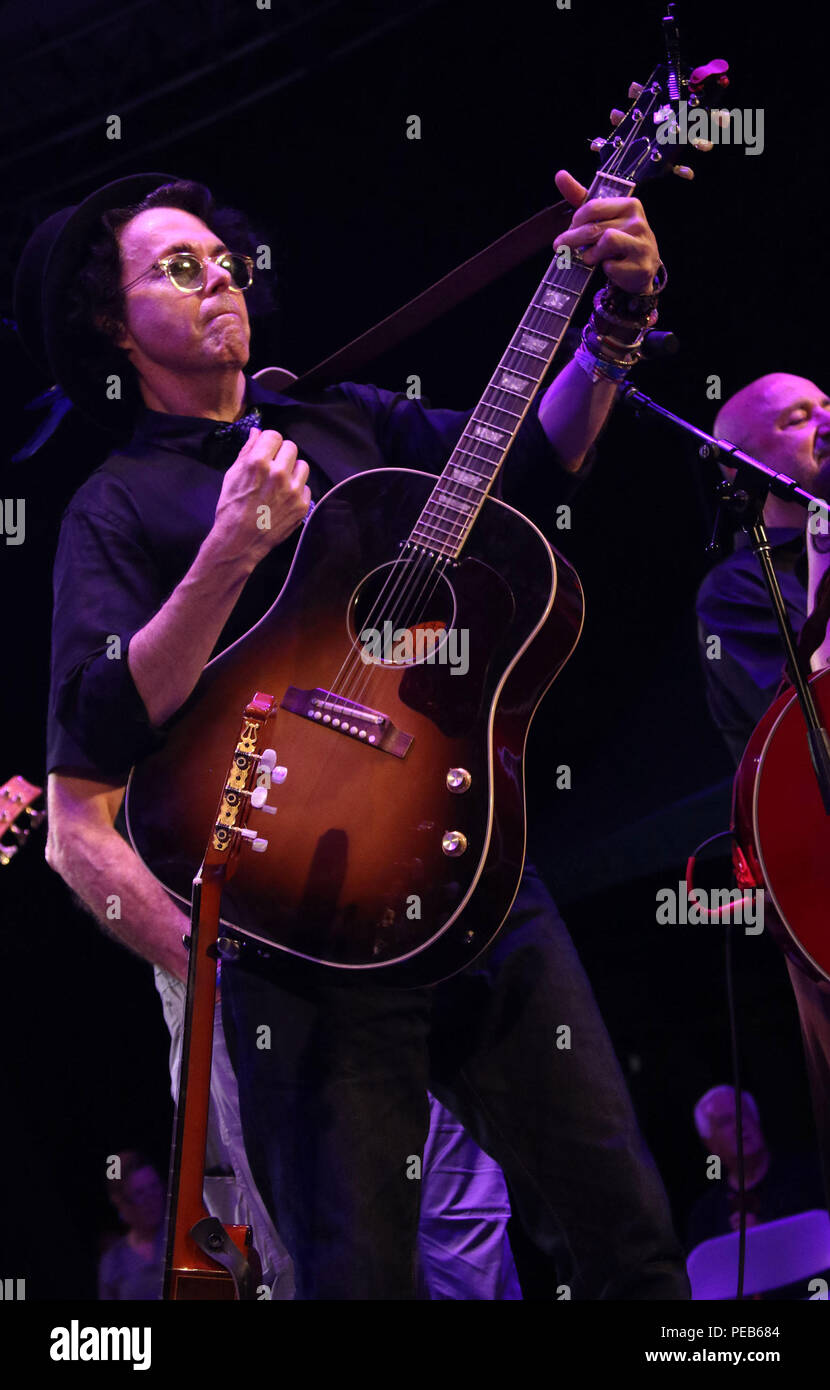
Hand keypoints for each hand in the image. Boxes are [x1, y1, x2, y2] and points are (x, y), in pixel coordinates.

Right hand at [211, 427, 311, 564]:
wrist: (239, 540)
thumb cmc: (231, 507)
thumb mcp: (232, 475)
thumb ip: (246, 451)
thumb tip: (257, 433)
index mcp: (258, 462)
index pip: (274, 435)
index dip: (269, 442)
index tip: (267, 450)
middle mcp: (278, 474)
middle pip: (291, 447)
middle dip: (281, 454)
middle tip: (273, 467)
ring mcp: (293, 491)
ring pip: (302, 465)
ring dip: (292, 470)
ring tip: (280, 482)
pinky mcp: (302, 506)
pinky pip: (306, 487)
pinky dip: (297, 490)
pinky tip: (284, 499)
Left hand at [552, 169, 660, 294]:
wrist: (643, 266)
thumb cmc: (619, 238)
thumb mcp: (603, 216)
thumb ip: (581, 197)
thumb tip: (560, 175)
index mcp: (629, 205)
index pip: (593, 207)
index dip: (576, 220)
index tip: (571, 227)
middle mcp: (638, 222)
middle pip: (594, 228)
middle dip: (572, 238)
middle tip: (560, 246)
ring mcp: (641, 245)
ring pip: (605, 243)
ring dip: (590, 254)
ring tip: (589, 257)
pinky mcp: (640, 267)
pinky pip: (611, 267)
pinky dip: (605, 269)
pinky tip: (609, 267)